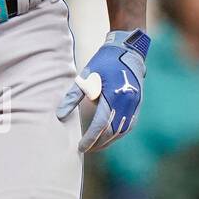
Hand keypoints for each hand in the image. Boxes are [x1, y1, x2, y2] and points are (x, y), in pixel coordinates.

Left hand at [56, 29, 149, 152]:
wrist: (127, 50)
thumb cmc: (104, 62)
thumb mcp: (85, 76)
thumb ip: (73, 97)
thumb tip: (60, 115)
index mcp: (113, 95)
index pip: (101, 124)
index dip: (90, 138)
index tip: (80, 147)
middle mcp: (127, 102)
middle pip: (113, 131)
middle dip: (99, 143)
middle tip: (86, 148)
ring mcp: (135, 103)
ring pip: (123, 130)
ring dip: (109, 140)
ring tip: (96, 145)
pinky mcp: (138, 103)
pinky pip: (129, 124)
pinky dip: (119, 132)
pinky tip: (109, 135)